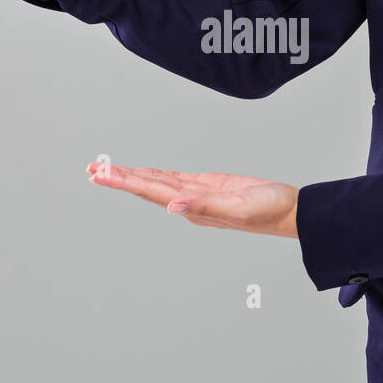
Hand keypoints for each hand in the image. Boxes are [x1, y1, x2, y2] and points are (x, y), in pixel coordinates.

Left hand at [87, 162, 299, 238]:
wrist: (291, 212)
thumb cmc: (269, 211)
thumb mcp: (238, 207)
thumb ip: (204, 206)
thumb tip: (171, 206)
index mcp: (192, 207)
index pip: (150, 191)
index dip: (124, 181)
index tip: (99, 175)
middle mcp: (190, 203)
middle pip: (147, 188)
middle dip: (119, 178)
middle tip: (92, 170)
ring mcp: (198, 195)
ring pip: (158, 183)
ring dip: (133, 177)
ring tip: (109, 171)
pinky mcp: (210, 186)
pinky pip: (175, 180)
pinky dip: (157, 175)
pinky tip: (146, 173)